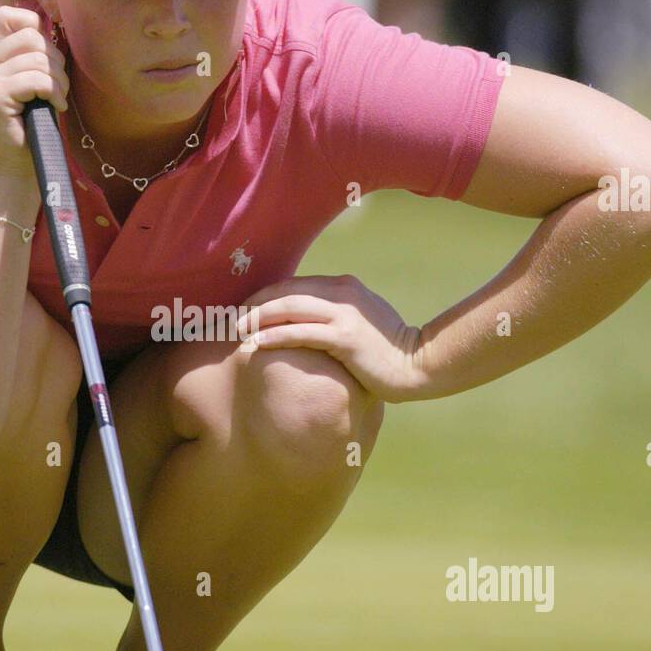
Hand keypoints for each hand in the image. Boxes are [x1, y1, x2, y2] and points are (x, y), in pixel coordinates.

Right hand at [0, 7, 69, 176]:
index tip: (48, 58)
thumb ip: (34, 52)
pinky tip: (56, 107)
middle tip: (58, 86)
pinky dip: (54, 92)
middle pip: (31, 36)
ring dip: (58, 80)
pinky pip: (37, 79)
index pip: (9, 15)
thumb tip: (52, 24)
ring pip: (37, 58)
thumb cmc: (32, 122)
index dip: (36, 28)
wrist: (19, 166)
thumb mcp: (32, 79)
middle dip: (55, 60)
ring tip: (57, 98)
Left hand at [234, 274, 425, 404]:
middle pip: (286, 291)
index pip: (295, 285)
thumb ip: (337, 314)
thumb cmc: (388, 349)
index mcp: (345, 287)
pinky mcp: (344, 337)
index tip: (245, 309)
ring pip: (288, 308)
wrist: (418, 365)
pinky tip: (254, 342)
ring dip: (257, 318)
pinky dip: (273, 335)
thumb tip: (308, 319)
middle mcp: (342, 293)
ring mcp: (344, 314)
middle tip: (232, 319)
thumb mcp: (362, 321)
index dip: (265, 295)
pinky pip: (300, 332)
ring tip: (236, 330)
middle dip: (255, 304)